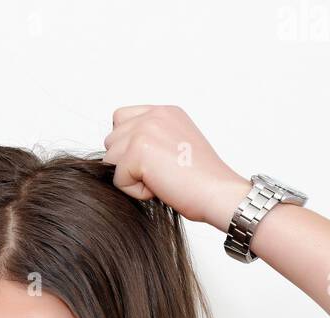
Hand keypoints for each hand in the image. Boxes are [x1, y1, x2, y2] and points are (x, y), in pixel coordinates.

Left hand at [101, 105, 250, 231]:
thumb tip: (121, 153)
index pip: (121, 118)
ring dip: (131, 177)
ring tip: (160, 181)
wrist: (218, 193)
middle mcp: (154, 115)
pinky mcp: (138, 150)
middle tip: (159, 174)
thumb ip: (152, 139)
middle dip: (127, 163)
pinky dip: (135, 192)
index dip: (128, 146)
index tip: (152, 162)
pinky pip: (117, 179)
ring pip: (111, 160)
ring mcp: (145, 130)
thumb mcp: (177, 146)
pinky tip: (160, 188)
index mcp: (164, 112)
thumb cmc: (203, 180)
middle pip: (112, 141)